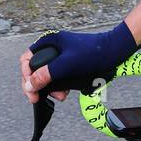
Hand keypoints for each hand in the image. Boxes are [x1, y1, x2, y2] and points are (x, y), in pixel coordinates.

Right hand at [20, 21, 137, 102]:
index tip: (32, 91)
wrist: (115, 50)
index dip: (26, 77)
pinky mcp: (68, 63)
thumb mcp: (67, 64)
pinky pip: (57, 76)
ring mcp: (60, 55)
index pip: (26, 60)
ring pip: (46, 75)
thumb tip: (29, 85)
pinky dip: (58, 86)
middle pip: (34, 69)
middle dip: (38, 85)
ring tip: (60, 96)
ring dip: (49, 88)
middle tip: (40, 99)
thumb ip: (46, 74)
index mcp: (48, 41)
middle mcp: (51, 47)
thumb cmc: (93, 53)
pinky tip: (65, 92)